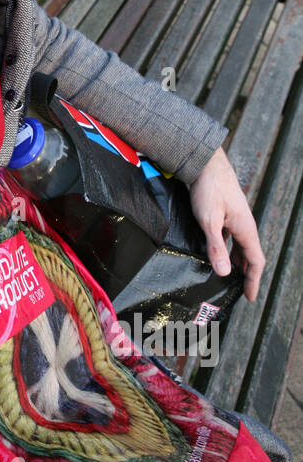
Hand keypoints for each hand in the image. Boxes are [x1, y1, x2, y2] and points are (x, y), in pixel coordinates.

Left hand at [188, 146, 264, 301]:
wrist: (205, 164)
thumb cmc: (209, 190)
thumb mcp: (209, 221)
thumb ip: (216, 247)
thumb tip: (225, 272)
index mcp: (246, 229)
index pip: (255, 261)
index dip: (253, 281)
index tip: (249, 297)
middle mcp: (244, 226)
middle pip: (250, 256)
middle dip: (246, 275)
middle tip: (237, 292)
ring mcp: (236, 220)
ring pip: (240, 247)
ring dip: (236, 263)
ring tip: (228, 278)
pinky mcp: (226, 214)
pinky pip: (231, 238)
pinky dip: (227, 250)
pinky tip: (216, 255)